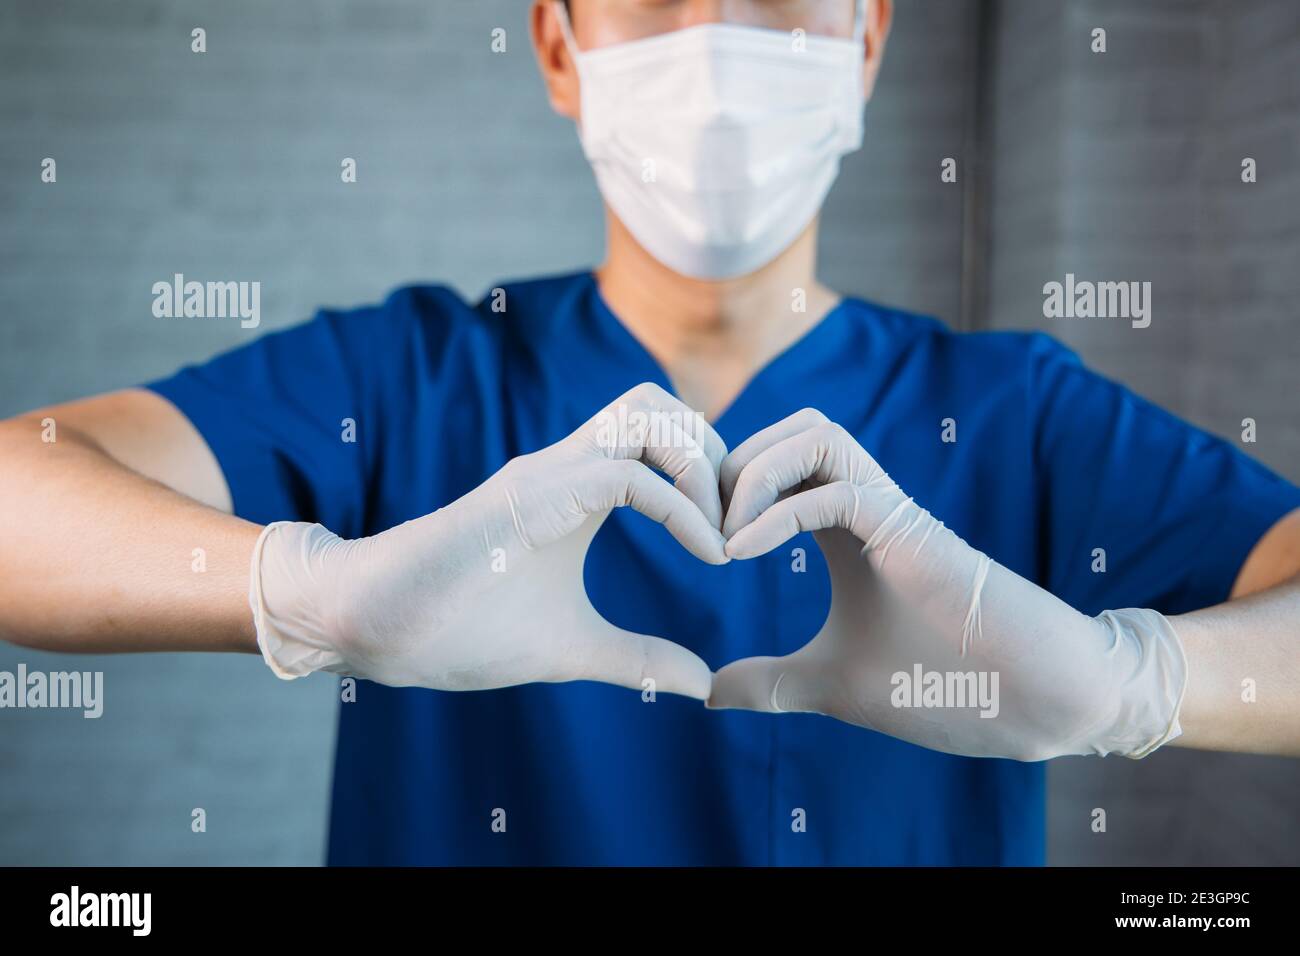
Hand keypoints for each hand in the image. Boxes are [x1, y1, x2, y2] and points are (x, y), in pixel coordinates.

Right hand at [249, 383, 727, 698]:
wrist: (374, 629)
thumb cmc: (460, 629)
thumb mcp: (572, 647)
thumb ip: (637, 658)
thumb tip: (701, 682)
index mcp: (578, 489)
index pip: (660, 435)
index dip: (714, 476)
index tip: (737, 544)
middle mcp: (566, 466)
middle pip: (659, 403)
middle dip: (716, 454)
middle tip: (736, 526)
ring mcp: (547, 475)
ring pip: (644, 413)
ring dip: (699, 465)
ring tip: (719, 535)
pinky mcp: (526, 498)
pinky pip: (622, 473)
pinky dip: (678, 506)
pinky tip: (704, 552)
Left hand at [709, 409, 1186, 759]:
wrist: (1035, 699)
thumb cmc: (943, 684)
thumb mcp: (833, 684)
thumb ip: (772, 682)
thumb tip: (711, 694)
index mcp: (845, 528)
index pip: (777, 463)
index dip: (725, 485)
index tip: (694, 543)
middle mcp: (865, 504)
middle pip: (790, 428)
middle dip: (730, 462)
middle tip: (697, 526)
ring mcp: (890, 512)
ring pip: (816, 432)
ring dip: (753, 471)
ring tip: (721, 535)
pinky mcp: (912, 531)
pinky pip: (836, 489)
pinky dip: (777, 511)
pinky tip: (737, 554)